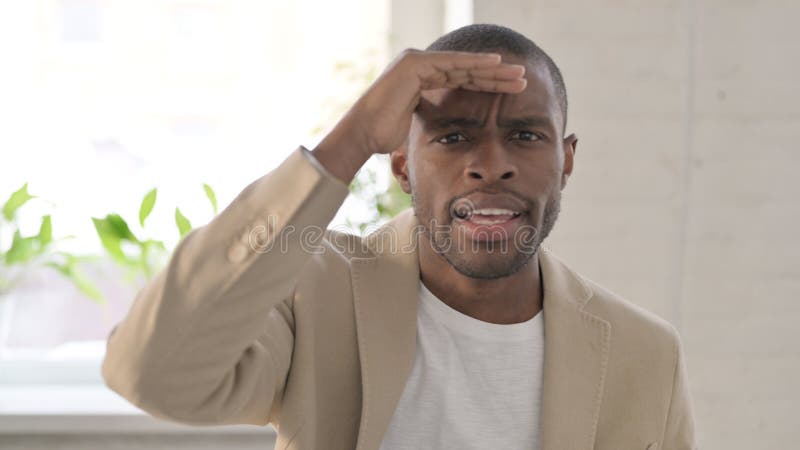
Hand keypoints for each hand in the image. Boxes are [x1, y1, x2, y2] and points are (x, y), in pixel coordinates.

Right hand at [312, 49, 526, 182]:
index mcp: (423, 78)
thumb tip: (449, 132)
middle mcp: (421, 65)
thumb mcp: (416, 124)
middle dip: (496, 75)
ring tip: (518, 74)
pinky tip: (496, 65)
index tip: (511, 90)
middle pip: (467, 70)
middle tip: (523, 79)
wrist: (363, 134)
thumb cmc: (384, 135)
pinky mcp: (415, 63)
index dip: (488, 84)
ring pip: (464, 65)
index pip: (462, 80)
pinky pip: (452, 63)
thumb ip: (432, 117)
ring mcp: (417, 61)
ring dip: (493, 70)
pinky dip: (475, 64)